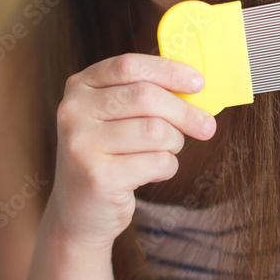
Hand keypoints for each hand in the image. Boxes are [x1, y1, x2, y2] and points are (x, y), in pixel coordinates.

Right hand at [46, 53, 215, 247]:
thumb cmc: (108, 157)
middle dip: (185, 112)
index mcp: (79, 87)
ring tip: (166, 152)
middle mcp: (73, 112)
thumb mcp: (114, 117)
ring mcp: (82, 144)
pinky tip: (154, 172)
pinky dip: (167, 167)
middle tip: (206, 125)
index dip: (169, 71)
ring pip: (156, 130)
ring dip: (174, 143)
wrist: (79, 212)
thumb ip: (144, 95)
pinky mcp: (98, 176)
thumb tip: (195, 85)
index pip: (129, 66)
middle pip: (146, 96)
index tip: (198, 82)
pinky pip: (157, 162)